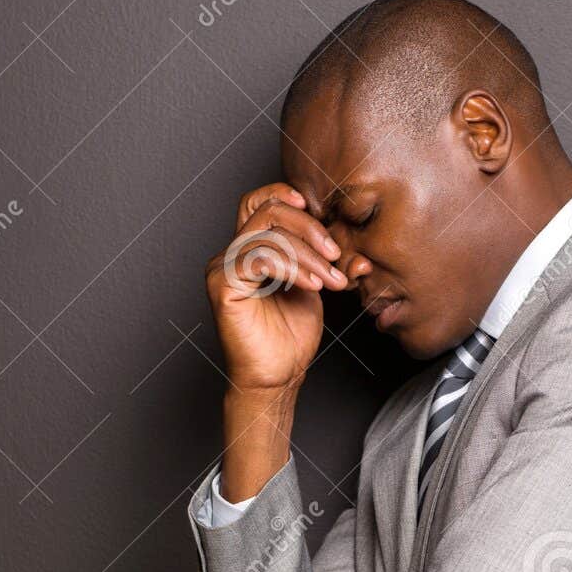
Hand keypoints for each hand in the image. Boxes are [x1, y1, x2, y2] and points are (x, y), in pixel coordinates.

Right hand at [205, 182, 347, 391]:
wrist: (276, 377)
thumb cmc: (291, 337)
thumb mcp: (314, 287)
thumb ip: (322, 259)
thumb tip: (349, 247)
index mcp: (251, 249)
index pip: (260, 202)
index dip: (284, 194)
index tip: (318, 209)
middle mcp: (233, 254)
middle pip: (267, 211)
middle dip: (309, 228)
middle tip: (335, 255)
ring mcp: (224, 267)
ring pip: (267, 234)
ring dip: (307, 255)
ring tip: (330, 280)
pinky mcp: (222, 285)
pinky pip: (259, 258)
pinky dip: (291, 267)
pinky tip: (312, 285)